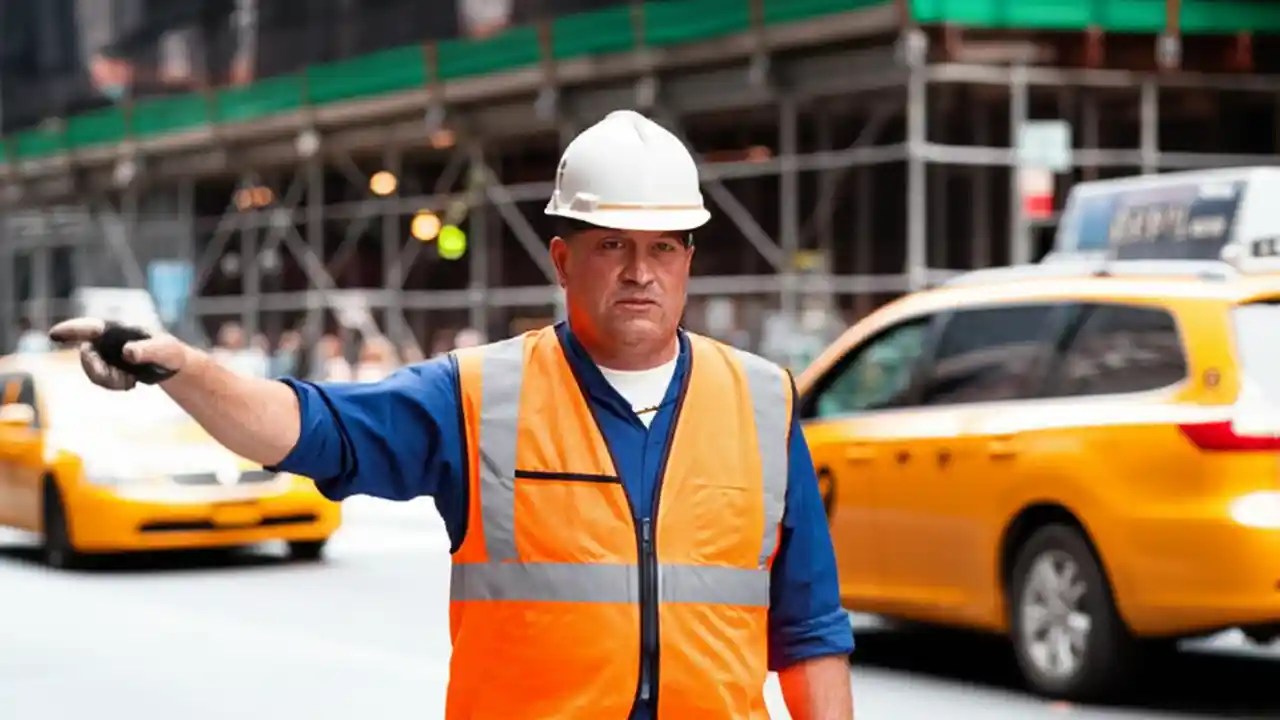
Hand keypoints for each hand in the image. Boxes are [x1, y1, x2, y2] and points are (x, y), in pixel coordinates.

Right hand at [48, 318, 185, 389]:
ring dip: (106, 381)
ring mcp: (104, 354)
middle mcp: (105, 339)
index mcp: (116, 328)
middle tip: (119, 383)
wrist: (170, 365)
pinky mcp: (106, 367)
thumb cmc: (169, 351)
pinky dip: (112, 385)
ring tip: (129, 384)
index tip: (54, 334)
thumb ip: (148, 350)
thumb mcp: (164, 350)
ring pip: (92, 370)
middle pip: (87, 355)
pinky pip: (100, 379)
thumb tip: (128, 353)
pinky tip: (130, 384)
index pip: (90, 327)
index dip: (71, 330)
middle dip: (97, 371)